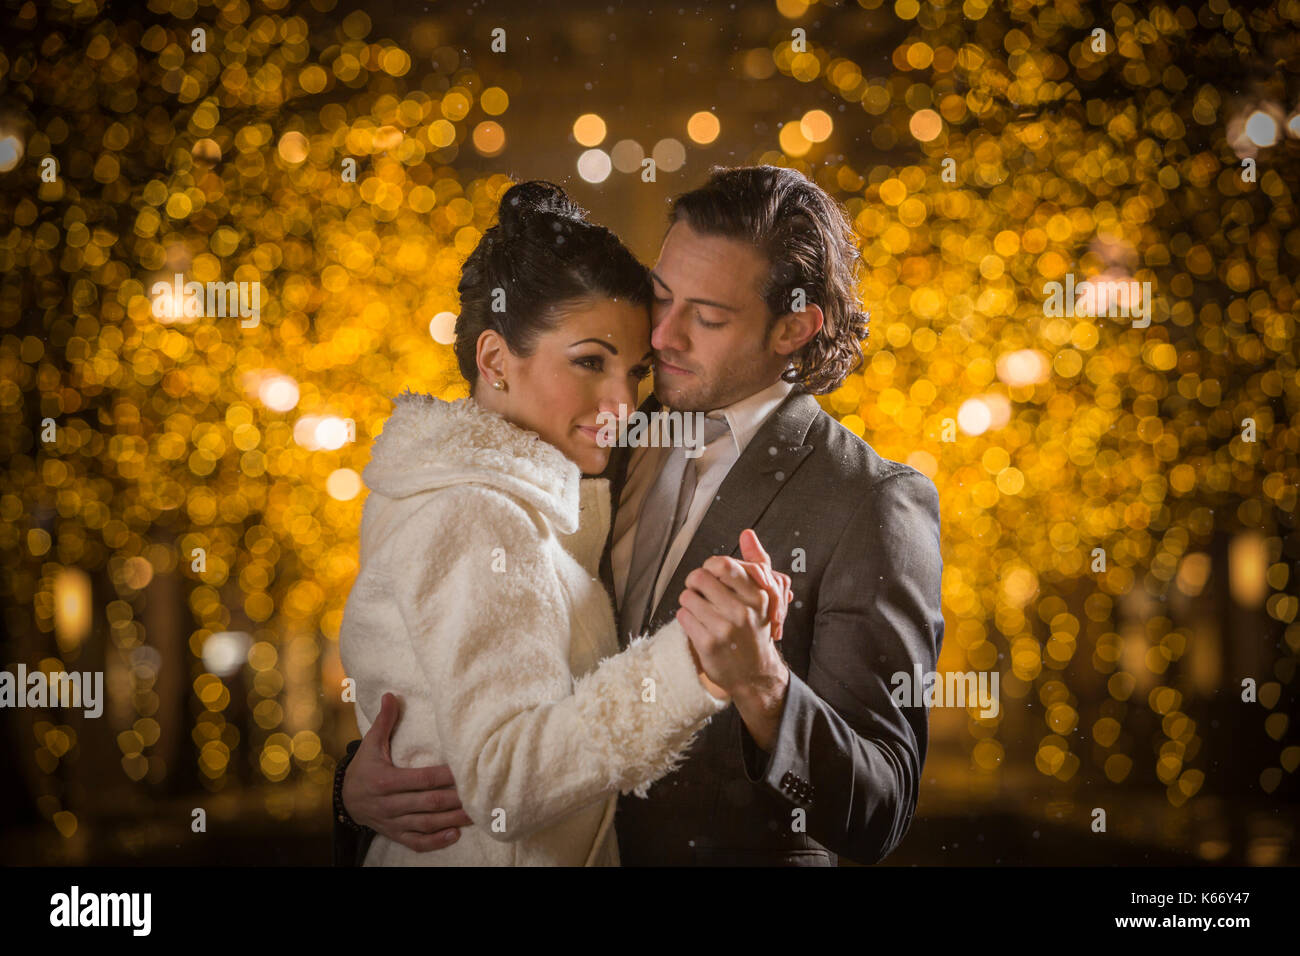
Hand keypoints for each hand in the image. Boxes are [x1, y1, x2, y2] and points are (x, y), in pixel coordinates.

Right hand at [342, 692, 472, 851]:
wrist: (344, 799)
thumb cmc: (363, 768)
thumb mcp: (371, 744)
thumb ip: (385, 722)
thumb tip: (390, 694)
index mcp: (385, 780)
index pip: (420, 778)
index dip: (443, 776)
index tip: (465, 771)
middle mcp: (389, 804)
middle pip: (427, 803)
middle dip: (454, 801)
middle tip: (479, 796)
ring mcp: (392, 821)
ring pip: (425, 824)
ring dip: (451, 821)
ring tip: (475, 816)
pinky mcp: (394, 834)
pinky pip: (416, 841)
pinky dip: (435, 841)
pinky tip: (454, 835)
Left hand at [676, 529, 790, 696]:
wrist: (756, 673)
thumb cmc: (756, 628)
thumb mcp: (765, 596)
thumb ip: (757, 562)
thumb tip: (747, 532)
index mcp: (757, 595)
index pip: (723, 565)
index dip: (710, 566)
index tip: (712, 575)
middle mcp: (742, 611)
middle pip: (699, 577)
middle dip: (694, 582)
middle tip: (699, 590)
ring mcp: (724, 629)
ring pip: (687, 596)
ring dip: (689, 601)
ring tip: (700, 610)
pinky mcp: (708, 644)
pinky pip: (682, 616)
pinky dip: (685, 617)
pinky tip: (697, 624)